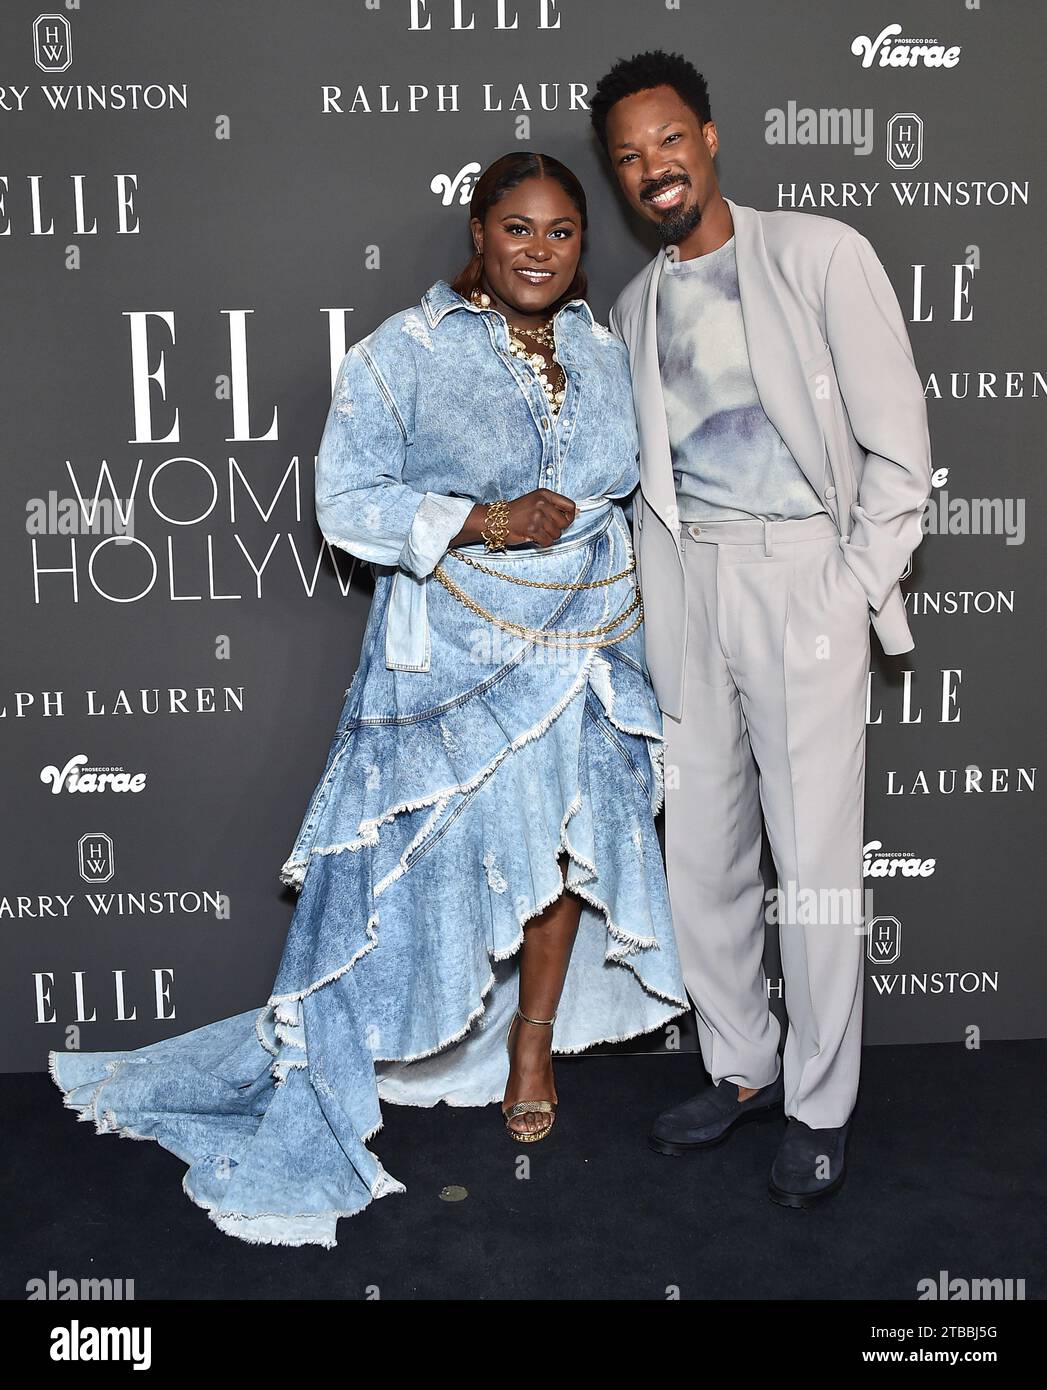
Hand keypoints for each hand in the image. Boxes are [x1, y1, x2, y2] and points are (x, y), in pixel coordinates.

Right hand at [451, 490, 575, 548]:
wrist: (495, 519)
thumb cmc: (516, 513)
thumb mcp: (536, 502)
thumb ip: (554, 506)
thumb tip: (577, 512)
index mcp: (545, 494)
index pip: (570, 506)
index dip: (569, 517)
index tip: (562, 521)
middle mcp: (542, 503)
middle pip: (565, 523)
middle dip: (557, 529)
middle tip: (544, 528)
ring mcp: (537, 516)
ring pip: (557, 534)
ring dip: (548, 537)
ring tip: (536, 532)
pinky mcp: (532, 529)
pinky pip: (548, 542)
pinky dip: (542, 543)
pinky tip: (534, 538)